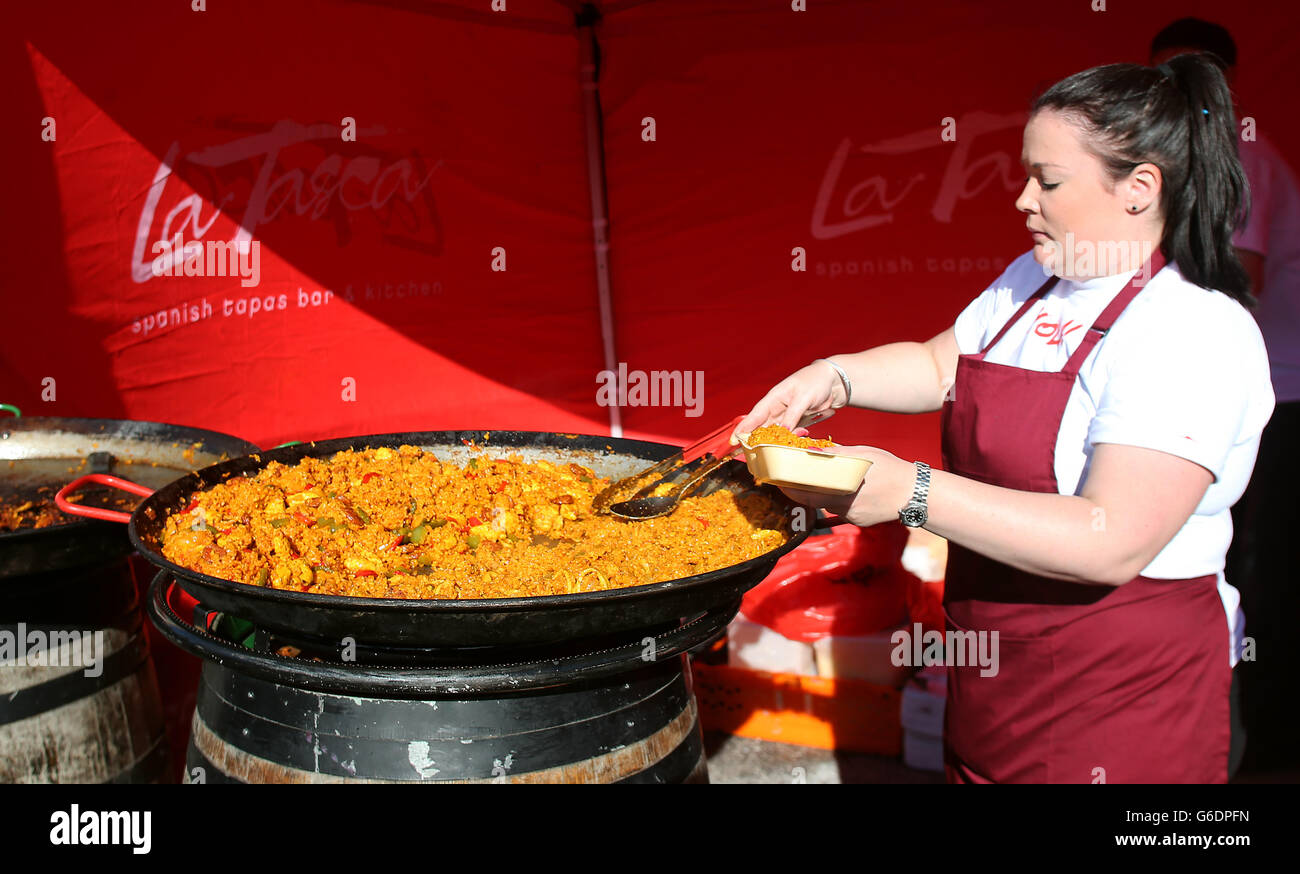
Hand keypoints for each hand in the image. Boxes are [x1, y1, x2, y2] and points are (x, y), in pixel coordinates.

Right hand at [733, 360, 844, 441]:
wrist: (834, 382)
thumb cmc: (816, 381)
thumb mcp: (803, 398)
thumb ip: (792, 416)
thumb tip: (782, 432)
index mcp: (774, 398)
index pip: (755, 415)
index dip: (743, 428)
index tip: (734, 440)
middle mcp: (777, 408)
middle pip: (761, 427)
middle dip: (755, 439)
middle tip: (748, 451)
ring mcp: (787, 416)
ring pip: (775, 433)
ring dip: (774, 441)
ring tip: (772, 447)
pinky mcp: (797, 422)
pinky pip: (789, 434)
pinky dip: (790, 439)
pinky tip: (795, 439)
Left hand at [776, 445, 917, 526]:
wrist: (915, 493)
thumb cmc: (890, 469)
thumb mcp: (863, 453)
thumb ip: (836, 453)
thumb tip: (812, 448)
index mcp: (842, 489)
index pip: (806, 493)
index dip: (790, 488)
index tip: (779, 482)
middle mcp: (844, 506)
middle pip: (815, 500)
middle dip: (804, 490)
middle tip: (794, 480)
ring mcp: (852, 516)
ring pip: (829, 504)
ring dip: (826, 494)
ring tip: (836, 480)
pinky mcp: (859, 521)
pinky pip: (843, 510)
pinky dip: (841, 500)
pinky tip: (853, 491)